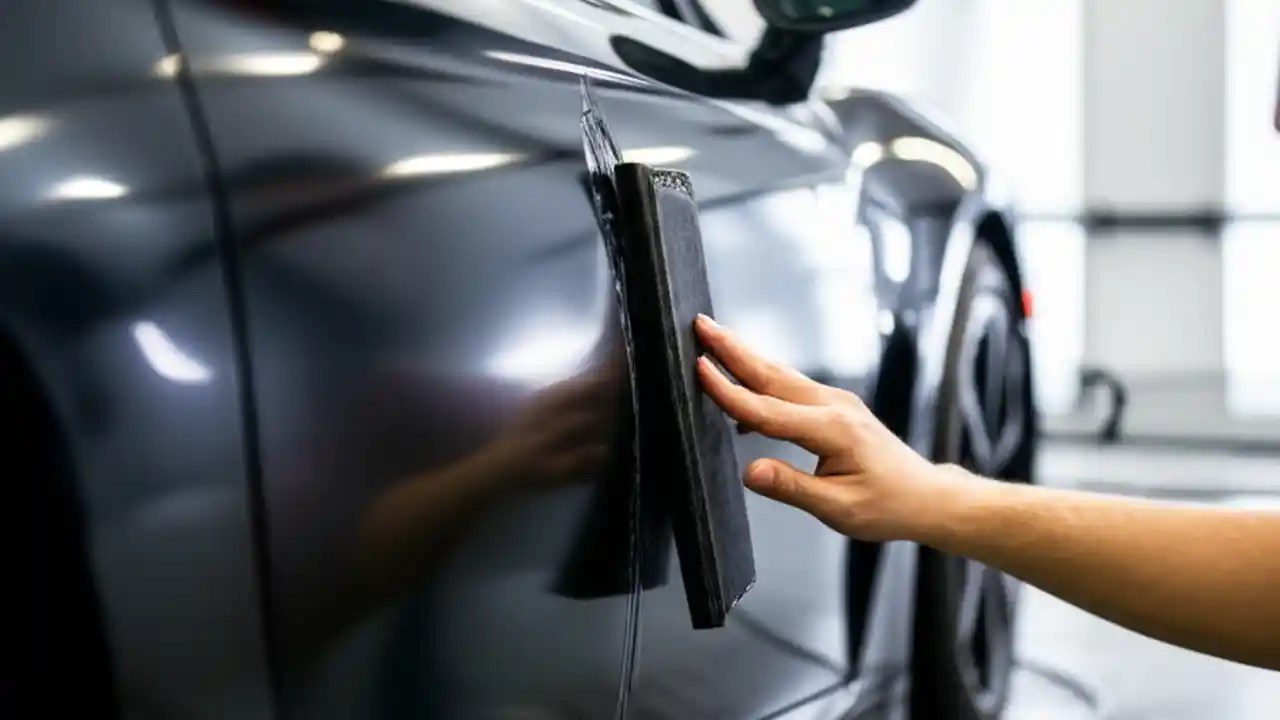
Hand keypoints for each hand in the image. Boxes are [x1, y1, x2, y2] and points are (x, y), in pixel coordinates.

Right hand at [694, 314, 973, 541]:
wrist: (926, 496)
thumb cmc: (886, 507)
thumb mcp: (838, 509)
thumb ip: (791, 488)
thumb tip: (749, 472)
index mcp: (832, 430)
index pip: (767, 410)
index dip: (729, 391)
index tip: (699, 367)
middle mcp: (833, 406)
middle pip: (772, 374)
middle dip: (733, 349)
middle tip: (699, 324)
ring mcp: (835, 402)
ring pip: (780, 374)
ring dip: (745, 355)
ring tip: (713, 336)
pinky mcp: (834, 407)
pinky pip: (790, 386)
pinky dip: (761, 377)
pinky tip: (741, 382)